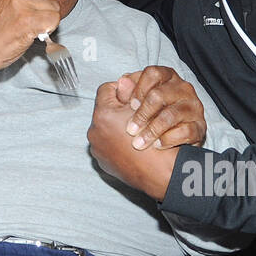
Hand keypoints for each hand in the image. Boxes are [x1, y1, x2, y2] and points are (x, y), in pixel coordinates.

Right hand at [0, 0, 59, 87]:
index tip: (30, 4)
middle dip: (45, 8)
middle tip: (28, 19)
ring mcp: (19, 1)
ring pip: (55, 7)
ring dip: (46, 20)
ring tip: (28, 26)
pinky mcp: (27, 18)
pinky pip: (54, 20)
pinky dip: (48, 29)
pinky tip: (32, 33)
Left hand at [88, 80, 181, 199]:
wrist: (162, 174)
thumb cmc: (157, 139)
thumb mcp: (145, 110)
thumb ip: (130, 93)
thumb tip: (122, 80)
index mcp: (103, 115)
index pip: (106, 90)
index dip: (122, 90)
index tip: (133, 95)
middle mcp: (94, 132)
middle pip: (105, 111)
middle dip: (118, 110)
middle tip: (134, 113)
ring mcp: (97, 149)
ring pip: (106, 128)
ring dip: (118, 127)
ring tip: (134, 131)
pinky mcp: (103, 163)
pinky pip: (108, 145)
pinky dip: (118, 143)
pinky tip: (132, 144)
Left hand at [115, 67, 206, 149]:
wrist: (172, 146)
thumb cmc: (150, 116)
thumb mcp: (136, 103)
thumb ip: (127, 93)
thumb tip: (122, 81)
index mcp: (167, 76)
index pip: (153, 73)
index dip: (139, 88)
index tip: (130, 105)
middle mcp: (183, 88)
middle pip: (159, 95)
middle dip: (142, 114)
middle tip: (130, 130)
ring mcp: (193, 107)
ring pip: (171, 115)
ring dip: (151, 130)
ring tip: (139, 143)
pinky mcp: (200, 127)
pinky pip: (185, 132)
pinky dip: (168, 140)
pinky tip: (157, 146)